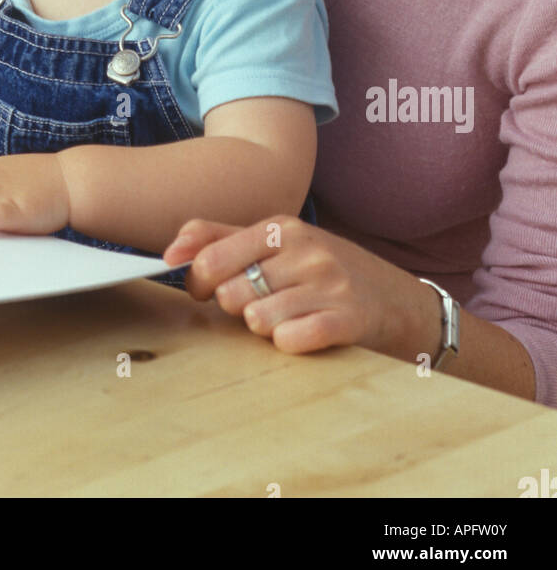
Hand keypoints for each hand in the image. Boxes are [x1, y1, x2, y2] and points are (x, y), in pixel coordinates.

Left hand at [163, 216, 440, 361]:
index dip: (198, 282)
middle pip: (231, 292)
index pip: (211, 256)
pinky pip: (290, 340)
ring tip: (286, 317)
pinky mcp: (347, 319)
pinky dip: (289, 343)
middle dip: (236, 307)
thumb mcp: (278, 244)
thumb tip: (171, 249)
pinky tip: (305, 332)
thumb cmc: (325, 272)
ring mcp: (328, 283)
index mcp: (282, 227)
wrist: (399, 301)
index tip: (206, 291)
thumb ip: (221, 238)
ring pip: (257, 319)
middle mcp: (305, 249)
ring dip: (264, 327)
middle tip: (259, 304)